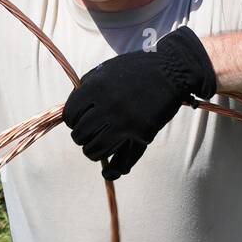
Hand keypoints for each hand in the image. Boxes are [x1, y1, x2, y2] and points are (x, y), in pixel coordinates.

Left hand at [62, 25, 216, 178]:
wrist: (172, 70)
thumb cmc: (136, 70)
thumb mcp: (106, 70)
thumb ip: (86, 88)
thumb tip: (69, 113)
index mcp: (95, 88)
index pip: (70, 116)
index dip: (72, 121)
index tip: (78, 122)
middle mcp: (107, 106)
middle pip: (80, 135)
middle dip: (82, 138)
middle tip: (88, 137)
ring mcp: (124, 122)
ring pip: (95, 150)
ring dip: (93, 153)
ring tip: (96, 150)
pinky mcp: (141, 134)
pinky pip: (121, 159)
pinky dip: (113, 169)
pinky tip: (109, 171)